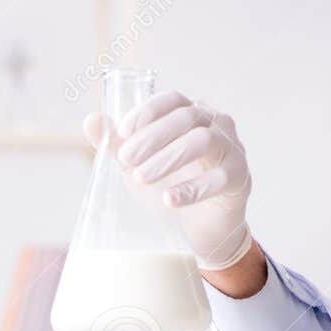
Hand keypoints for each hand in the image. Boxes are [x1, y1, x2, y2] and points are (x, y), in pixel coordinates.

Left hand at [83, 90, 253, 269]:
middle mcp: (216, 125)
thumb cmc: (171, 186)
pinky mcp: (240, 179)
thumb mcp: (139, 165)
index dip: (148, 111)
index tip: (122, 132)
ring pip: (203, 141)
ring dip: (168, 158)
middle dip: (153, 137)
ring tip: (141, 178)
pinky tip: (168, 200)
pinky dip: (191, 189)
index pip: (172, 100)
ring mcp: (232, 150)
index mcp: (192, 115)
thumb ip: (118, 144)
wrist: (199, 230)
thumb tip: (90, 120)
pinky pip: (219, 178)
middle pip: (187, 117)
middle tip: (125, 160)